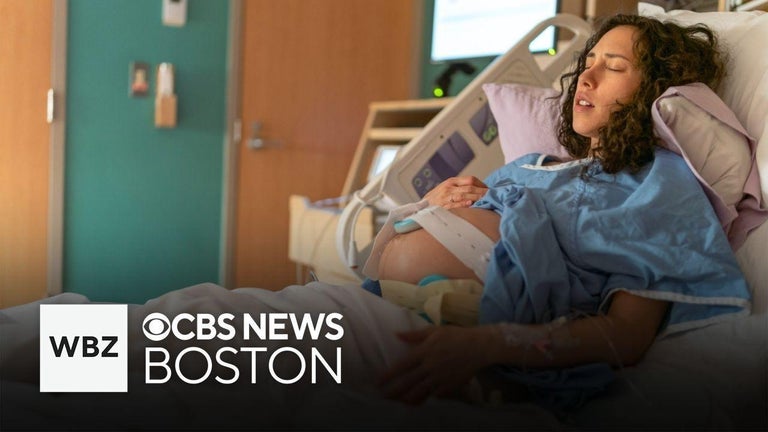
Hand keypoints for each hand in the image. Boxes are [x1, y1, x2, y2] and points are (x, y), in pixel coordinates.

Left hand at [379, 326, 493, 404]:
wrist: (479, 347)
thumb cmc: (456, 335)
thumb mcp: (434, 331)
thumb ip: (414, 335)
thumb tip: (396, 334)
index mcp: (424, 352)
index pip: (401, 366)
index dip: (388, 375)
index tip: (378, 381)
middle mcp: (430, 367)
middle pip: (407, 383)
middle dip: (393, 391)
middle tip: (383, 396)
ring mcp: (440, 378)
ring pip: (419, 393)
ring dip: (407, 398)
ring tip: (399, 401)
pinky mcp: (449, 386)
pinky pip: (434, 395)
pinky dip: (426, 397)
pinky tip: (421, 398)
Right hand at [423, 176, 487, 208]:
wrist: (422, 206)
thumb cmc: (437, 198)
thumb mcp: (448, 188)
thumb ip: (460, 187)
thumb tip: (478, 190)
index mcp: (451, 181)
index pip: (470, 180)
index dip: (481, 184)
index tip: (489, 190)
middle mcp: (449, 187)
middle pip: (469, 187)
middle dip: (482, 192)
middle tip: (492, 196)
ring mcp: (445, 197)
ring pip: (463, 195)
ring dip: (476, 197)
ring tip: (485, 200)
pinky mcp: (442, 206)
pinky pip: (454, 205)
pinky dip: (462, 204)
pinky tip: (470, 204)